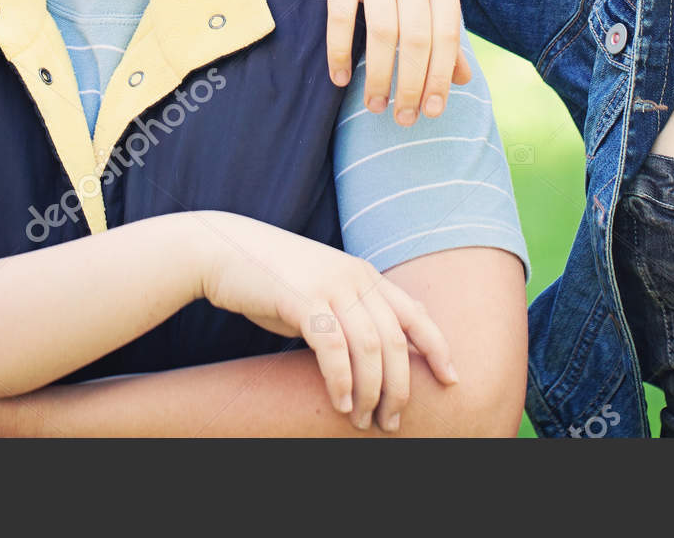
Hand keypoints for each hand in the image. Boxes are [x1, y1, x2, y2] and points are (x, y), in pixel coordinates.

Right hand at [194, 211, 457, 430]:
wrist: (222, 250)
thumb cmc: (271, 279)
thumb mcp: (321, 291)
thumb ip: (348, 315)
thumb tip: (371, 360)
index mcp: (365, 275)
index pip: (415, 313)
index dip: (438, 347)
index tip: (451, 379)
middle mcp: (354, 277)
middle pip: (395, 339)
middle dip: (399, 386)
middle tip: (392, 422)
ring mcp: (330, 286)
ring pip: (369, 346)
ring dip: (371, 390)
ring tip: (366, 420)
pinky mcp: (301, 299)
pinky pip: (332, 346)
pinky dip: (341, 380)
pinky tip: (341, 402)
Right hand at [288, 0, 471, 125]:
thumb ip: (446, 27)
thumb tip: (462, 80)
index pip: (447, 36)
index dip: (442, 78)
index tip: (435, 112)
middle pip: (416, 41)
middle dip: (412, 86)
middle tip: (405, 120)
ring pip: (381, 34)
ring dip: (378, 77)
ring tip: (375, 107)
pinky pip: (341, 18)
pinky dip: (339, 52)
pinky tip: (341, 79)